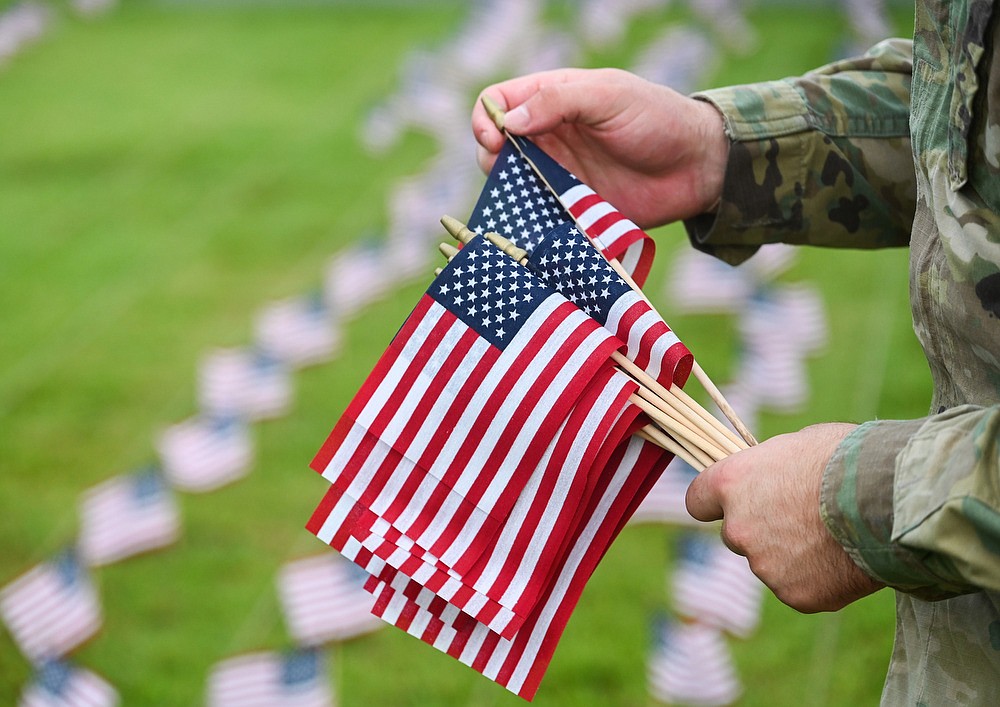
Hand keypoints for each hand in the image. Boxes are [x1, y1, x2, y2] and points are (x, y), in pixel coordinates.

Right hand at [472, 68, 728, 227]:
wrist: (697, 168)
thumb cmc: (657, 120)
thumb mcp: (608, 96)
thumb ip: (558, 101)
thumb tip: (508, 122)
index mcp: (552, 99)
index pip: (497, 103)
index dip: (486, 119)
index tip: (496, 139)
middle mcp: (548, 137)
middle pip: (494, 147)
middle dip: (491, 159)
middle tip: (509, 173)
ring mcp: (557, 174)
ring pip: (510, 185)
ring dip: (508, 193)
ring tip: (525, 200)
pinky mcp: (570, 209)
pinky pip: (536, 215)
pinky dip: (529, 220)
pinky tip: (535, 223)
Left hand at [685, 423, 884, 612]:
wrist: (888, 499)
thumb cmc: (847, 458)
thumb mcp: (798, 445)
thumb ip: (771, 470)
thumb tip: (773, 478)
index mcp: (732, 483)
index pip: (697, 500)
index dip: (713, 502)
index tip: (727, 502)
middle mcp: (738, 528)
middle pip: (737, 534)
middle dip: (761, 529)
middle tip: (802, 518)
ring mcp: (764, 565)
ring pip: (770, 562)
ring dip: (792, 554)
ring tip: (833, 535)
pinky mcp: (794, 595)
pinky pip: (799, 587)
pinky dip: (817, 578)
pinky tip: (844, 558)